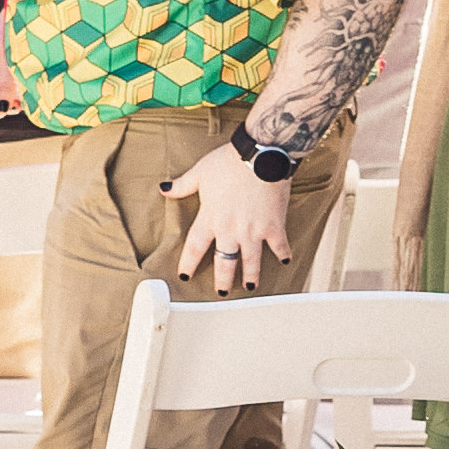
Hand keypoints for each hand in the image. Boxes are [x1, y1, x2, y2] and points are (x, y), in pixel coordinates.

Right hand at [0, 12, 23, 119]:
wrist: (24, 13)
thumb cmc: (12, 35)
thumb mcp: (10, 65)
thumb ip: (4, 89)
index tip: (5, 106)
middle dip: (3, 99)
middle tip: (20, 98)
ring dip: (11, 93)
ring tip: (25, 88)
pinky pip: (2, 81)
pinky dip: (13, 84)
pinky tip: (25, 83)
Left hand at [160, 141, 296, 292]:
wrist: (260, 156)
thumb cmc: (229, 161)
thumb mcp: (200, 172)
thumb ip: (182, 185)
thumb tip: (164, 188)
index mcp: (210, 218)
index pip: (194, 247)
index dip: (188, 264)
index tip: (185, 276)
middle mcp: (230, 230)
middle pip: (224, 262)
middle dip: (222, 280)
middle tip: (222, 292)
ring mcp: (253, 231)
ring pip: (251, 262)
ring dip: (251, 276)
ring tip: (249, 286)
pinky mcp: (274, 226)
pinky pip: (279, 246)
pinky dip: (282, 254)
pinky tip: (284, 262)